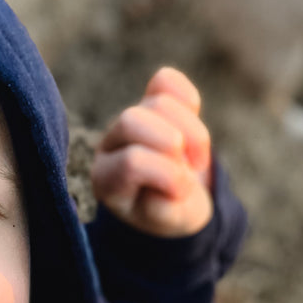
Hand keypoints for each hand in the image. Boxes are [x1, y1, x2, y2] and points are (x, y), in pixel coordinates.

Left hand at [91, 66, 213, 237]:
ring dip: (192, 133)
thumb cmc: (170, 213)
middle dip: (173, 143)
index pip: (131, 161)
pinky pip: (168, 80)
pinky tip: (193, 132)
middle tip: (190, 169)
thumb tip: (169, 176)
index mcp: (106, 180)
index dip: (167, 175)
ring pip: (159, 102)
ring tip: (196, 160)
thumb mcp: (169, 222)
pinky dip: (189, 100)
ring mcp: (130, 118)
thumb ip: (164, 208)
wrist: (178, 201)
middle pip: (132, 120)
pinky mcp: (150, 98)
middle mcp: (109, 145)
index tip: (182, 194)